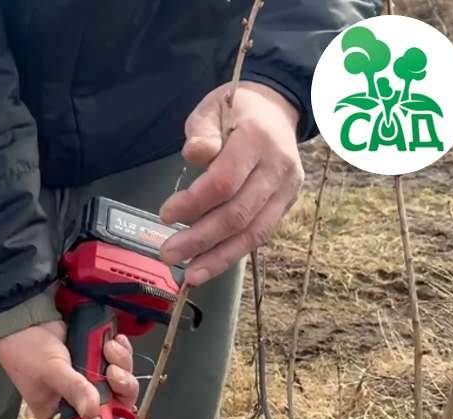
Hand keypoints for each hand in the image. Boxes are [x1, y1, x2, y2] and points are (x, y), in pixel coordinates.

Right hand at [0, 321, 138, 418]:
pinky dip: (122, 350)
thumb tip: (93, 410)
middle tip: (113, 371)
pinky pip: (122, 360)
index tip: (124, 418)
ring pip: (123, 380)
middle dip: (122, 386)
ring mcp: (94, 380)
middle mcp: (82, 400)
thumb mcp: (50, 372)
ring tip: (109, 348)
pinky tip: (114, 340)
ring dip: (122, 363)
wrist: (26, 320)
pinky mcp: (100, 360)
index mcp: (65, 415)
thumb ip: (73, 389)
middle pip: (118, 403)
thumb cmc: (28, 353)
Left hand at [158, 81, 303, 284]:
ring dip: (218, 258)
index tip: (165, 214)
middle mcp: (278, 168)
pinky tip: (209, 267)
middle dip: (200, 238)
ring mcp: (287, 189)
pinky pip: (260, 235)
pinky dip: (233, 254)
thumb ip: (201, 130)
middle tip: (168, 254)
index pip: (226, 180)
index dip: (194, 202)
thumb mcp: (213, 108)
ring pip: (253, 232)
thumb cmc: (236, 110)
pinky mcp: (286, 205)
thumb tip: (195, 152)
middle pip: (238, 213)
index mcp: (258, 139)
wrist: (278, 110)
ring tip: (189, 275)